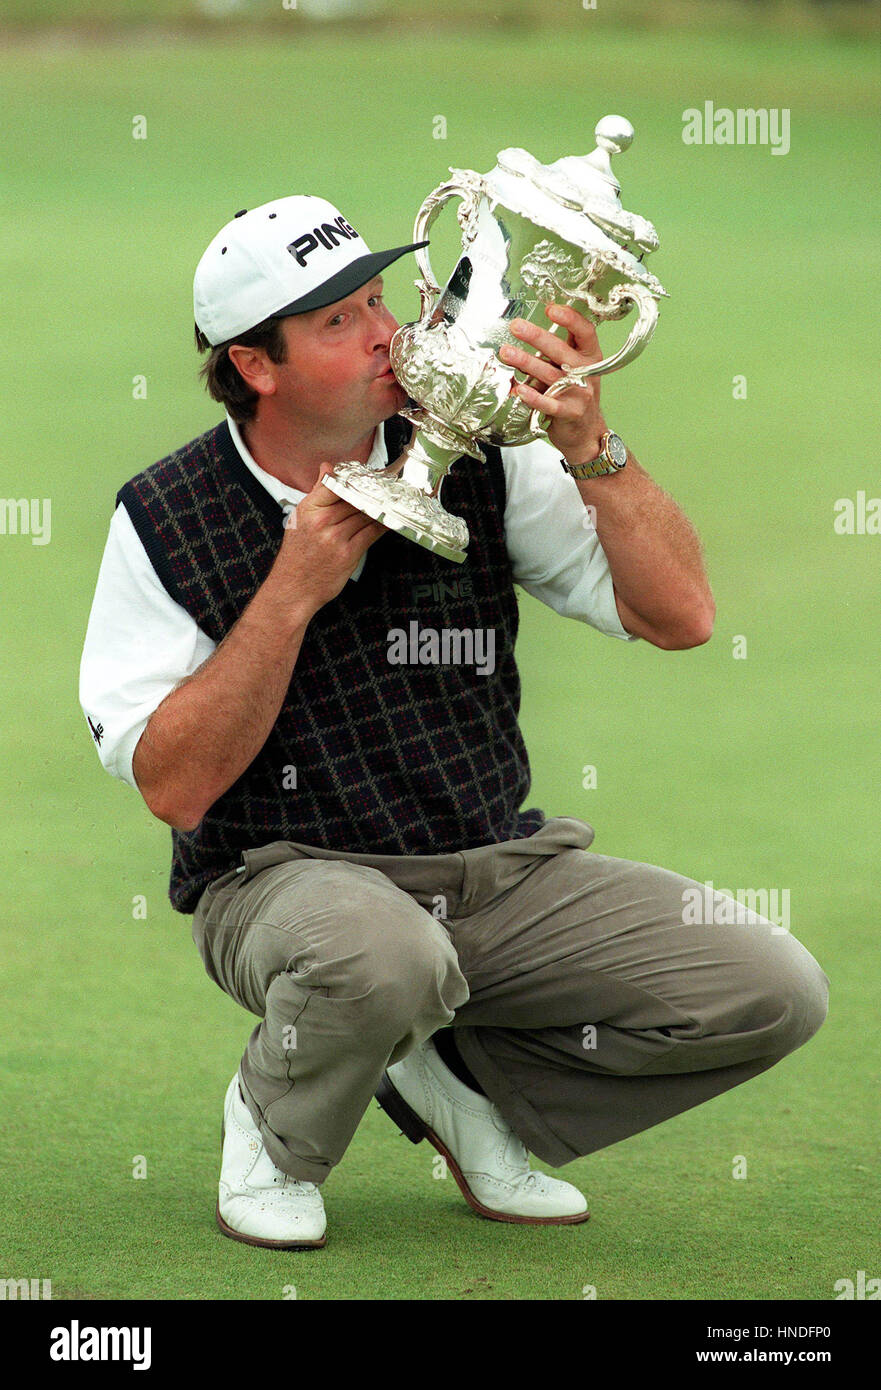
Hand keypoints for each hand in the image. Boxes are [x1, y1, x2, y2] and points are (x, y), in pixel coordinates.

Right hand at [274, 465, 386, 613]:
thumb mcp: (299, 519)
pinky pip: (371, 533)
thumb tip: (327, 467)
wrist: (293, 589)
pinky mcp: (348, 554)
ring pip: (365, 514)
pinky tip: (389, 520)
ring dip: (380, 507)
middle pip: (354, 498)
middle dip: (372, 492)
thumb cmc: (297, 554)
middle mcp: (321, 522)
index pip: (334, 483)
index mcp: (308, 510)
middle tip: (388, 486)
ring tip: (392, 501)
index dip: (355, 477)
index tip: (369, 474)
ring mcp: (335, 538)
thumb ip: (317, 492)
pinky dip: (382, 525)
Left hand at [499, 304, 607, 462]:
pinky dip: (534, 397)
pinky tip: (519, 390)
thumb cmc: (575, 394)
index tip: (551, 309)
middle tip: (516, 326)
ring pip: (550, 374)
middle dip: (537, 336)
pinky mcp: (570, 413)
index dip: (570, 318)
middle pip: (561, 350)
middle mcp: (587, 372)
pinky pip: (549, 404)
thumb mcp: (575, 367)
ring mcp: (579, 393)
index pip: (585, 331)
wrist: (586, 432)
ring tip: (506, 352)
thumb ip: (560, 349)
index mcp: (590, 356)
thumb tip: (532, 326)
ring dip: (526, 362)